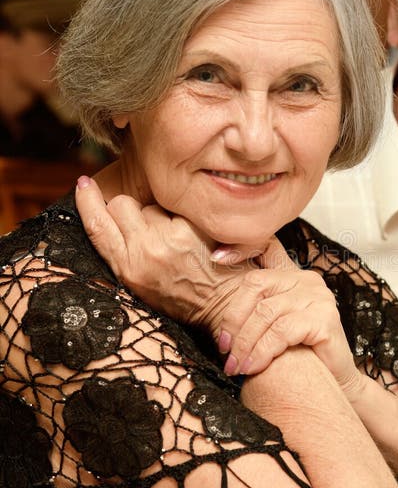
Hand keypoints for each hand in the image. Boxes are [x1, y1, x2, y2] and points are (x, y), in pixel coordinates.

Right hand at [75, 176, 248, 336]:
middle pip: (120, 204)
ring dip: (158, 215)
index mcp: (127, 269)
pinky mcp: (191, 228)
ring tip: (173, 239)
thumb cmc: (182, 294)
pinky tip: (191, 236)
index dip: (87, 202)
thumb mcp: (141, 284)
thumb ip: (123, 253)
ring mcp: (168, 237)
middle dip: (130, 210)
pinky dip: (181, 217)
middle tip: (147, 229)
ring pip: (149, 205)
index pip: (97, 226)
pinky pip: (175, 208)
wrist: (224, 303)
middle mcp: (144, 252)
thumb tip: (109, 215)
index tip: (83, 185)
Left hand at [214, 238, 363, 400]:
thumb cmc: (300, 354)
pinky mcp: (325, 318)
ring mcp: (319, 298)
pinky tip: (255, 366)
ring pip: (266, 313)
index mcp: (293, 276)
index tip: (214, 260)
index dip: (238, 254)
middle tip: (225, 352)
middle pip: (257, 291)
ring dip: (246, 344)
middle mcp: (308, 281)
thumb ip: (255, 311)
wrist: (334, 379)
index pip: (260, 261)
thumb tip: (217, 306)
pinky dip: (263, 351)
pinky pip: (282, 331)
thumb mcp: (273, 326)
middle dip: (235, 324)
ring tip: (237, 365)